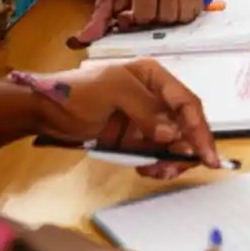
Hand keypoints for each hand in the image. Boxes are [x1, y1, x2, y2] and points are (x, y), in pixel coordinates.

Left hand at [12, 59, 220, 177]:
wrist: (42, 112)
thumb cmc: (77, 93)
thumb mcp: (113, 92)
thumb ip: (146, 110)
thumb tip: (172, 133)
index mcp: (155, 78)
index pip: (187, 104)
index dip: (200, 129)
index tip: (207, 156)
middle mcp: (155, 98)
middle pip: (185, 126)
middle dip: (186, 149)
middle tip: (176, 170)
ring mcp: (145, 120)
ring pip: (173, 143)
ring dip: (171, 160)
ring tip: (158, 172)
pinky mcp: (135, 139)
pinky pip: (156, 153)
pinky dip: (156, 164)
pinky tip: (147, 170)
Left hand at [72, 0, 201, 46]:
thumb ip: (97, 19)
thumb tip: (80, 40)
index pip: (146, 13)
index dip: (136, 19)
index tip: (129, 13)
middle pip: (166, 16)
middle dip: (154, 20)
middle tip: (145, 12)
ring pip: (182, 16)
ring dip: (169, 19)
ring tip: (158, 10)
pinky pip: (195, 12)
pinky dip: (183, 16)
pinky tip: (172, 9)